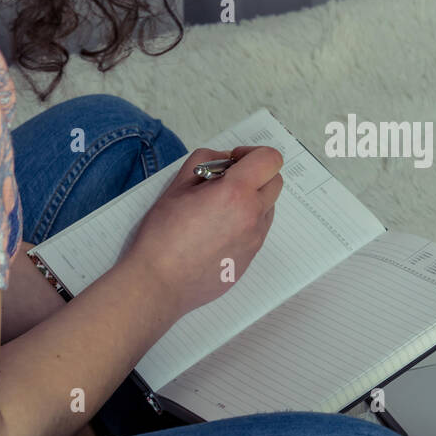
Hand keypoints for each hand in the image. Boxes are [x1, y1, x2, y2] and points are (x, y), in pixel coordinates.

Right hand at [125, 145, 283, 316]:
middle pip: (275, 181)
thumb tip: (225, 159)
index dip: (253, 153)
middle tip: (227, 181)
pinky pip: (258, 230)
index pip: (270, 159)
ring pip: (268, 207)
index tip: (235, 160)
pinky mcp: (250, 258)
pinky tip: (217, 230)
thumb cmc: (162, 236)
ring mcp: (255, 240)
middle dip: (256, 174)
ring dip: (252, 199)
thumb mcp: (177, 186)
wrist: (159, 282)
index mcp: (236, 193)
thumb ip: (204, 161)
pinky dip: (246, 222)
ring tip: (219, 208)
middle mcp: (252, 216)